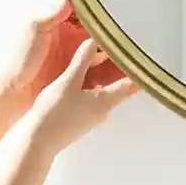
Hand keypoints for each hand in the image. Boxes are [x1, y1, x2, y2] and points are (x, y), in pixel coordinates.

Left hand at [1, 0, 127, 110]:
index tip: (117, 0)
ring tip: (137, 45)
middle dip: (114, 29)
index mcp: (58, 25)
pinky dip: (113, 68)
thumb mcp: (34, 30)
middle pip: (98, 31)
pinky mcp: (80, 76)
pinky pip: (100, 70)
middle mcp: (70, 39)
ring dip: (117, 49)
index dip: (98, 7)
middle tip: (134, 24)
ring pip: (102, 50)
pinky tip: (127, 67)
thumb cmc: (20, 60)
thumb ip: (53, 13)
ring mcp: (76, 58)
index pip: (83, 11)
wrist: (14, 94)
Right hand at [23, 39, 140, 157]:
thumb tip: (94, 42)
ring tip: (102, 57)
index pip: (130, 84)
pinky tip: (82, 76)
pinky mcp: (81, 119)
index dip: (139, 71)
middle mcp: (103, 110)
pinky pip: (91, 98)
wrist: (37, 142)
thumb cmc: (53, 113)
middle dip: (120, 70)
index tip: (148, 60)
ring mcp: (92, 116)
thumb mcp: (68, 82)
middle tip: (123, 52)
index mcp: (105, 101)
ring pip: (103, 92)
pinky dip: (91, 85)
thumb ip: (82, 62)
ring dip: (103, 77)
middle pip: (118, 87)